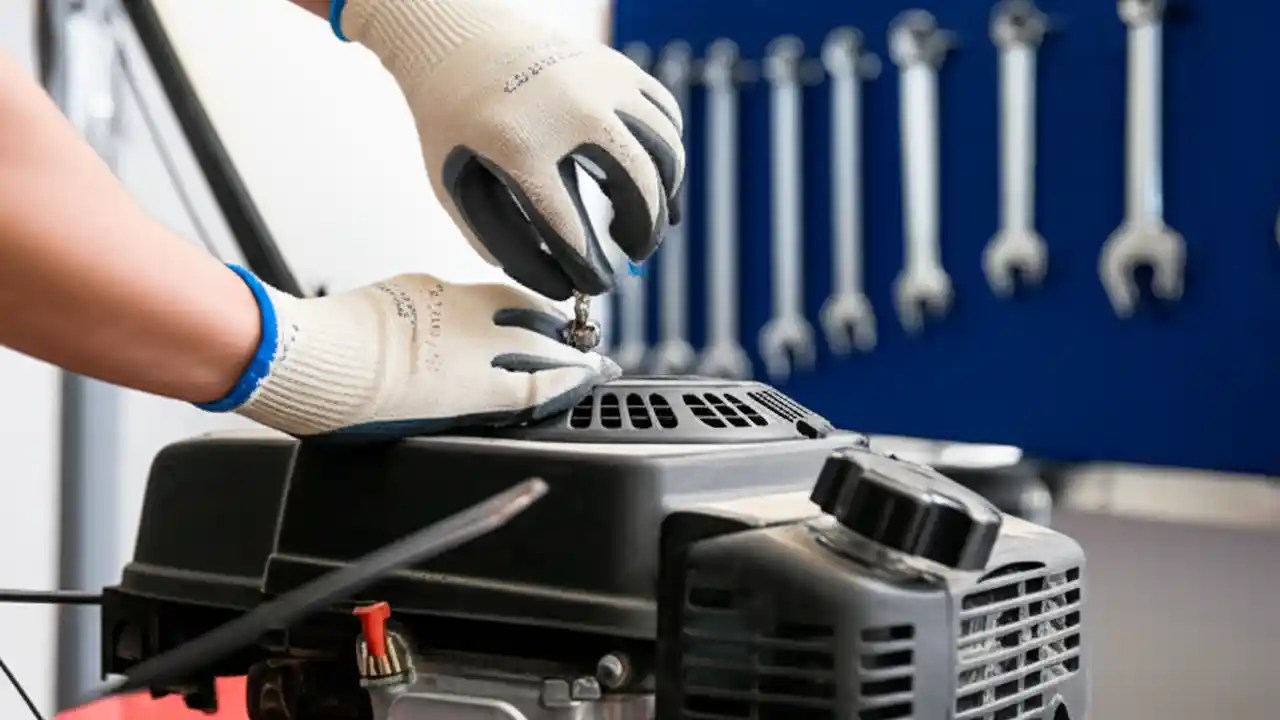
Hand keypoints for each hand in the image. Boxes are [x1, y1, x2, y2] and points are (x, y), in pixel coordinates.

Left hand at [215, 269, 618, 436]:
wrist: (306, 360)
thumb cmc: (350, 408)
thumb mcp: (425, 425)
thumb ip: (473, 409)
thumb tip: (503, 400)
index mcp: (476, 384)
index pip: (544, 379)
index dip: (573, 379)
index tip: (591, 376)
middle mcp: (471, 340)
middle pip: (538, 340)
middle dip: (568, 348)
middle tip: (587, 356)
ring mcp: (449, 307)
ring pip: (512, 306)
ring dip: (539, 318)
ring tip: (554, 327)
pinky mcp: (422, 286)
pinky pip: (470, 292)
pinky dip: (494, 301)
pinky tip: (497, 305)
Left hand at [337, 0, 684, 299]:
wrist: (458, 39)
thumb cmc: (455, 121)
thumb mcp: (456, 185)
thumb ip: (499, 240)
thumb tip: (558, 284)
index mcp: (521, 146)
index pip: (571, 230)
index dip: (589, 271)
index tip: (597, 287)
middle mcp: (571, 110)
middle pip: (639, 187)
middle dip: (644, 233)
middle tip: (637, 250)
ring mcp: (601, 83)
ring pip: (665, 150)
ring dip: (666, 195)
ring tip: (648, 217)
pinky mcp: (618, 66)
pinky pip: (666, 118)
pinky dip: (667, 152)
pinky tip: (652, 174)